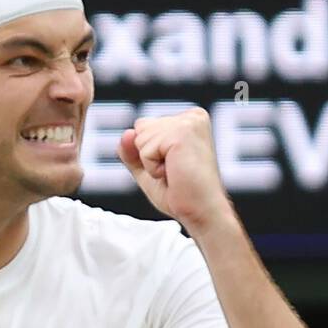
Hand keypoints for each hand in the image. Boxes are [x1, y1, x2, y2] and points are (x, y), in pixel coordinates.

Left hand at [117, 107, 234, 235]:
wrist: (202, 211)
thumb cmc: (182, 194)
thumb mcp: (148, 169)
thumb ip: (131, 151)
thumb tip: (126, 133)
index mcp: (189, 120)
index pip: (143, 126)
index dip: (149, 153)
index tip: (174, 166)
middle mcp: (192, 116)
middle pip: (140, 128)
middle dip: (148, 156)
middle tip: (175, 171)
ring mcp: (188, 123)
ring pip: (139, 138)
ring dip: (151, 163)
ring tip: (175, 172)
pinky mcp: (182, 133)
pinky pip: (144, 150)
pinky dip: (152, 168)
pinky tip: (174, 173)